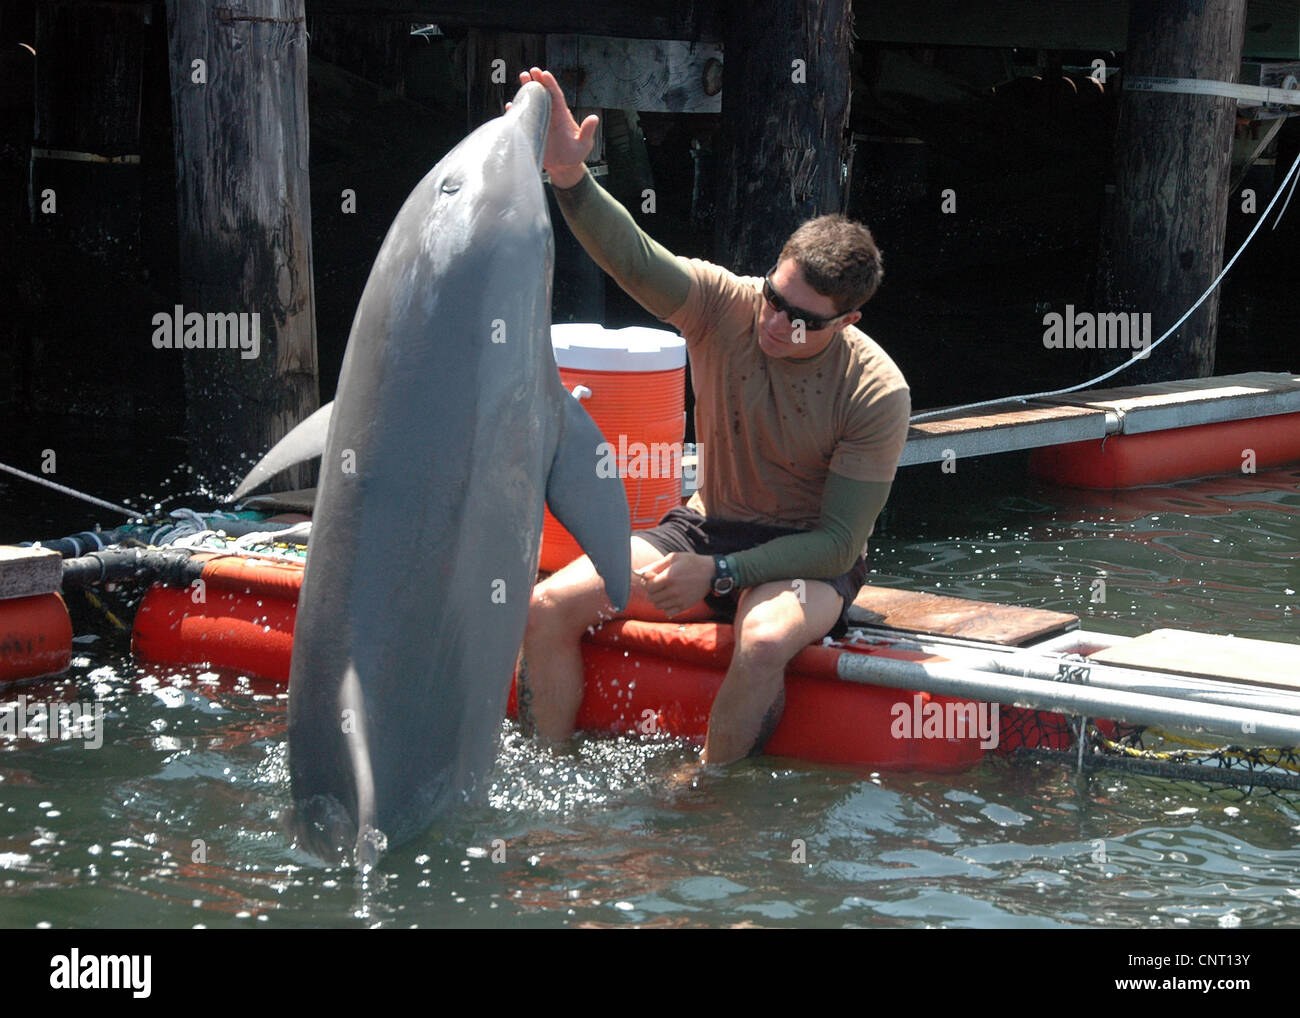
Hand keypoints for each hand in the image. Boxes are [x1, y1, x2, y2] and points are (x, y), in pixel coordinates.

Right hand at [512, 67, 597, 187]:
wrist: (562, 167)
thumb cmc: (574, 156)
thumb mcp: (584, 144)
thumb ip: (587, 131)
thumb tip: (594, 118)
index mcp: (562, 115)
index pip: (556, 96)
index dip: (550, 84)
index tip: (544, 73)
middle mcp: (550, 115)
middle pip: (543, 94)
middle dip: (537, 81)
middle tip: (531, 70)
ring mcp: (540, 121)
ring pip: (532, 102)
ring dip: (526, 90)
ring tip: (522, 77)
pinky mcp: (532, 130)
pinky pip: (523, 118)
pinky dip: (517, 111)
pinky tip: (511, 105)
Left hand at [637, 552, 714, 618]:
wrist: (711, 572)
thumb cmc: (691, 562)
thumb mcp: (673, 558)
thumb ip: (655, 565)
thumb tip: (640, 572)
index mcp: (669, 578)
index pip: (648, 587)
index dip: (647, 582)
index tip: (652, 578)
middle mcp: (673, 591)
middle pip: (651, 598)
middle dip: (651, 591)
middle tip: (658, 585)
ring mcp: (679, 600)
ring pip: (658, 606)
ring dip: (658, 599)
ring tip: (665, 591)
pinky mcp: (685, 606)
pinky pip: (668, 612)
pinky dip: (666, 607)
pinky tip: (671, 599)